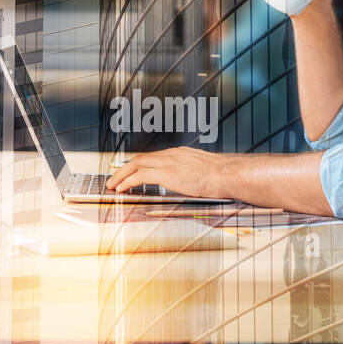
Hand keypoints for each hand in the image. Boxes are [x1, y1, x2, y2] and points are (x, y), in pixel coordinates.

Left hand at [105, 147, 232, 197]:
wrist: (229, 173)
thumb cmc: (223, 176)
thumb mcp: (206, 172)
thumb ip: (196, 175)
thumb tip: (197, 183)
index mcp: (180, 154)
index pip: (153, 158)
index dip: (139, 165)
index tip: (131, 173)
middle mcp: (172, 155)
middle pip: (140, 158)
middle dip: (125, 169)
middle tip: (115, 178)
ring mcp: (168, 162)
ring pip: (135, 165)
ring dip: (121, 175)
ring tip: (113, 185)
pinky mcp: (167, 173)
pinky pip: (140, 176)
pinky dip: (127, 182)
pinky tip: (121, 189)